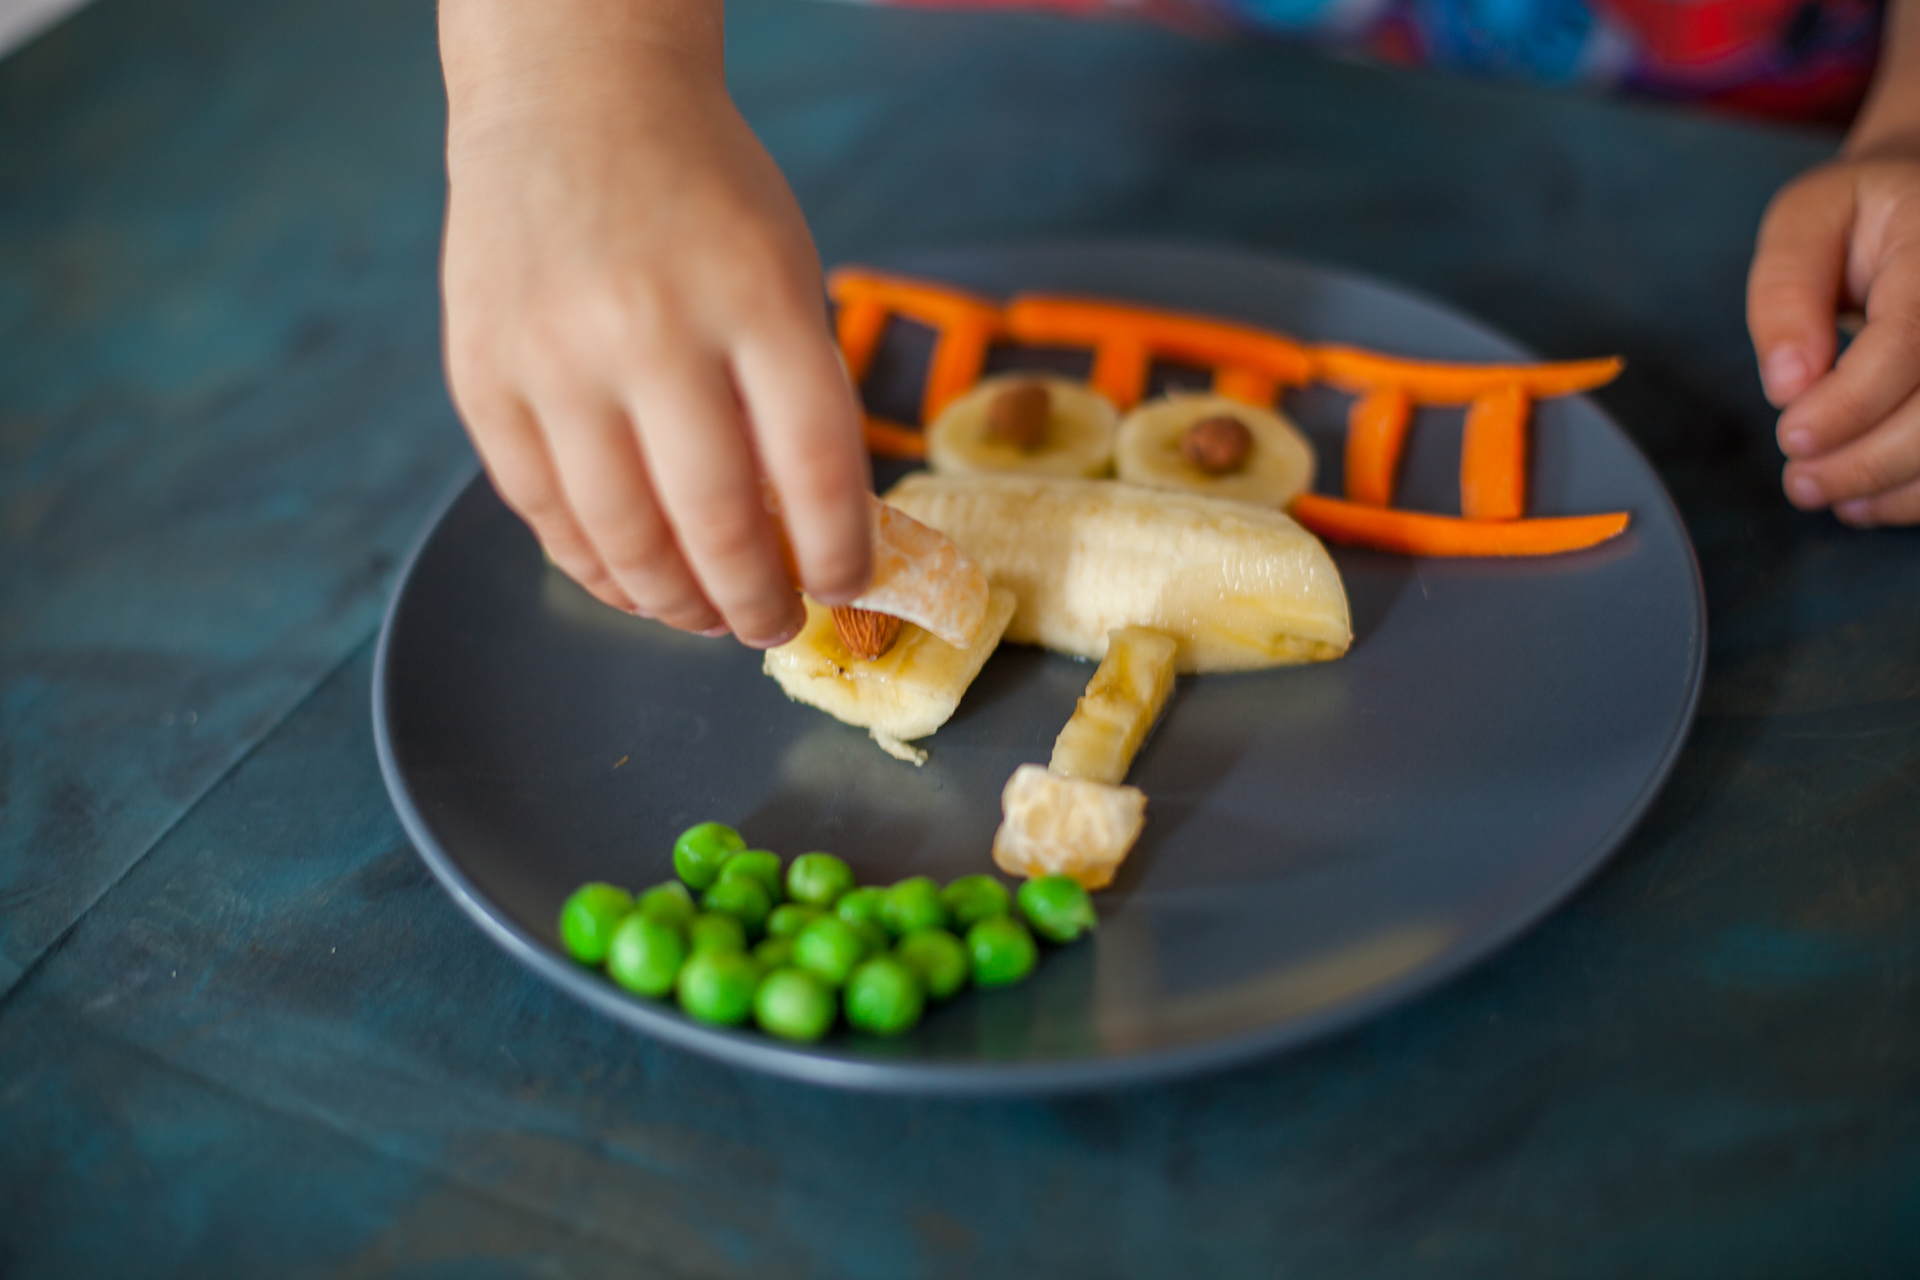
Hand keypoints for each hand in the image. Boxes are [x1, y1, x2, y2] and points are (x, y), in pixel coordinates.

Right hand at [439, 0, 870, 644]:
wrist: (574, 98)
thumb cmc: (704, 196)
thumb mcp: (786, 270)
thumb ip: (800, 393)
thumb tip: (814, 536)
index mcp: (751, 293)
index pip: (814, 466)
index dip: (840, 551)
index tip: (847, 584)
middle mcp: (646, 327)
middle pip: (713, 522)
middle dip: (756, 600)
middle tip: (775, 625)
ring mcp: (551, 355)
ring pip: (619, 537)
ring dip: (673, 603)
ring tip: (706, 617)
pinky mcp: (481, 376)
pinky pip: (541, 510)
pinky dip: (593, 566)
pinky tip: (631, 582)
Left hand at [1748, 136, 1919, 525]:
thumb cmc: (1860, 217)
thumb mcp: (1807, 221)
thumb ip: (1788, 292)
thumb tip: (1789, 384)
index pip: (1912, 340)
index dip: (1852, 401)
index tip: (1791, 436)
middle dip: (1869, 459)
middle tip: (1798, 481)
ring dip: (1893, 484)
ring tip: (1822, 491)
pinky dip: (1916, 493)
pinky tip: (1866, 497)